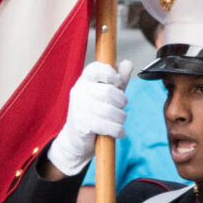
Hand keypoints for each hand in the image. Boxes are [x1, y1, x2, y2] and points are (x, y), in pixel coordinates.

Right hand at [46, 60, 131, 177]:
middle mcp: (79, 92)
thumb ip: (117, 80)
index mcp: (84, 81)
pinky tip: (118, 132)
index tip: (118, 83)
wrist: (75, 139)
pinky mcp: (83, 125)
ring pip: (110, 111)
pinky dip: (118, 131)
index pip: (96, 68)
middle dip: (121, 102)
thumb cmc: (92, 114)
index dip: (111, 74)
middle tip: (121, 108)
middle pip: (109, 92)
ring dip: (120, 118)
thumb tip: (127, 64)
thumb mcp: (105, 94)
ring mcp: (79, 109)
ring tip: (119, 121)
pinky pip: (108, 126)